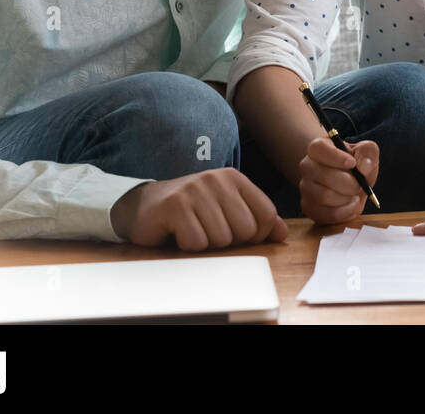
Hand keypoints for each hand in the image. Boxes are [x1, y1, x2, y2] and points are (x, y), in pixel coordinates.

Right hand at [110, 168, 288, 250]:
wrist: (142, 206)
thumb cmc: (189, 211)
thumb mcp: (226, 209)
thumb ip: (256, 219)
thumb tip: (282, 233)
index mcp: (234, 178)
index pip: (267, 214)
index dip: (256, 234)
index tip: (235, 233)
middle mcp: (216, 179)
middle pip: (246, 230)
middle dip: (228, 241)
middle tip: (207, 230)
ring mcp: (195, 190)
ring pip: (222, 239)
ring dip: (206, 244)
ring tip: (192, 229)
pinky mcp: (175, 206)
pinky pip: (197, 243)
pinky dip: (188, 246)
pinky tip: (177, 233)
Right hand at [298, 137, 378, 224]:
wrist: (349, 184)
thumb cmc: (356, 165)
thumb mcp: (366, 152)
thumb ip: (367, 152)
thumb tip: (363, 166)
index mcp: (318, 148)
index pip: (318, 149)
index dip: (336, 157)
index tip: (352, 163)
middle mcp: (307, 166)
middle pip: (325, 176)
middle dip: (349, 183)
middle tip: (359, 184)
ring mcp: (305, 188)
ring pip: (325, 196)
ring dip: (347, 197)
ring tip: (354, 194)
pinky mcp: (308, 207)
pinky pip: (328, 213)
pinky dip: (346, 211)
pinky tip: (350, 204)